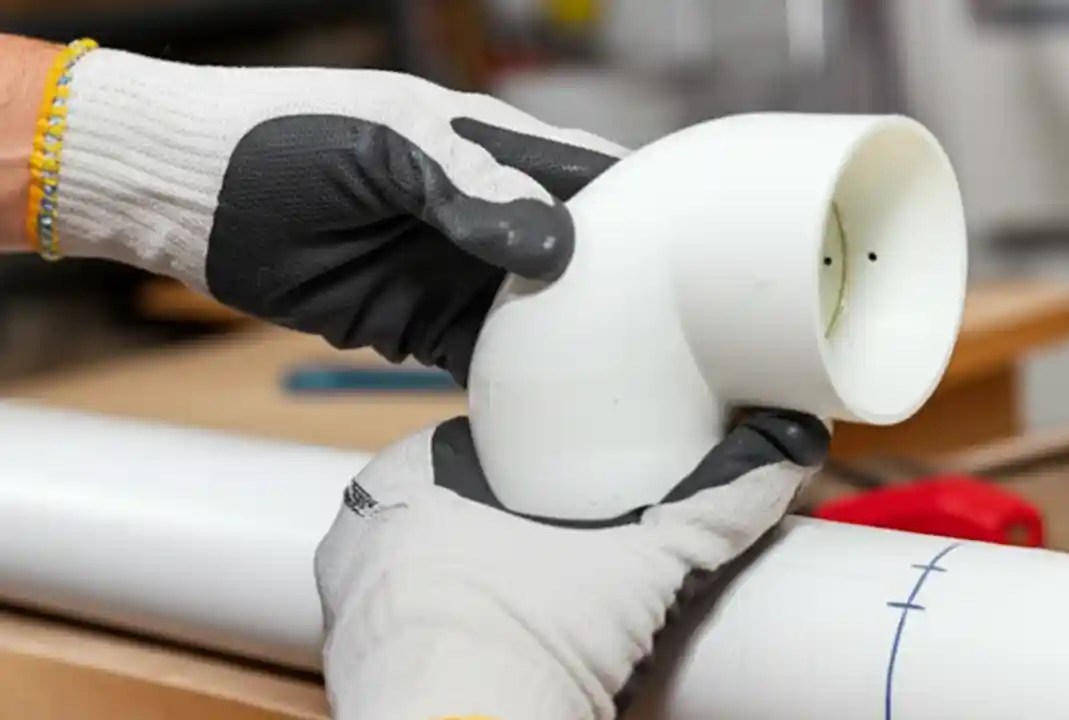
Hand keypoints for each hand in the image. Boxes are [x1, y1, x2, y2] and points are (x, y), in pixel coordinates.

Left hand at [50, 48, 622, 380]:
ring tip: (632, 385)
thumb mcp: (382, 146)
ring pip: (537, 314)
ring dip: (574, 346)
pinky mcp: (416, 326)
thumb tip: (553, 248)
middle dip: (621, 290)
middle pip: (577, 256)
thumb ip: (468, 191)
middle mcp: (485, 214)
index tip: (696, 247)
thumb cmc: (281, 139)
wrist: (185, 192)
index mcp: (488, 148)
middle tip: (679, 339)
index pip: (588, 174)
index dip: (642, 206)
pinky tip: (552, 410)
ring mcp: (454, 272)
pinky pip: (482, 359)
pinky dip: (515, 384)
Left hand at [315, 410, 829, 719]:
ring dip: (476, 579)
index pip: (468, 441)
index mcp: (405, 476)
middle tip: (567, 544)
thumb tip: (787, 453)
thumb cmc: (529, 635)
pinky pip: (415, 632)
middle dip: (506, 522)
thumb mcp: (640, 563)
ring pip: (429, 572)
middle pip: (449, 508)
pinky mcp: (356, 671)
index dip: (523, 453)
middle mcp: (362, 533)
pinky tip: (504, 643)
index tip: (567, 475)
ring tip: (541, 597)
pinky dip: (455, 633)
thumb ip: (714, 507)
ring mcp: (350, 607)